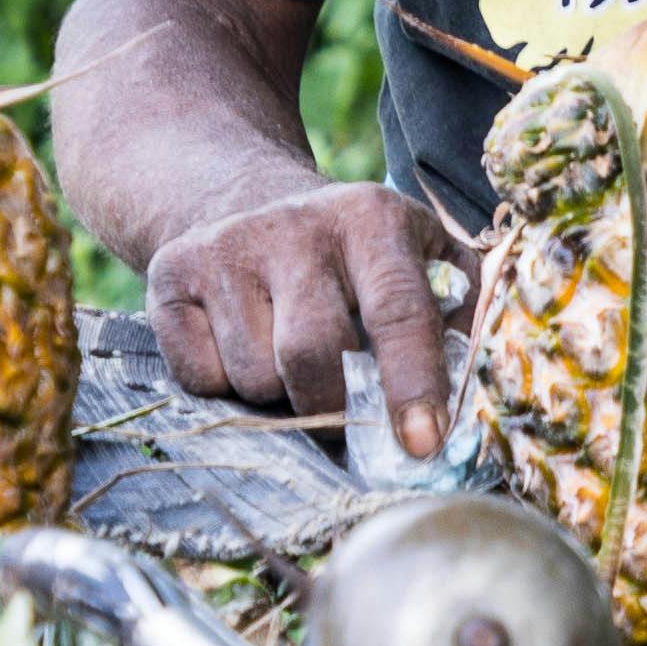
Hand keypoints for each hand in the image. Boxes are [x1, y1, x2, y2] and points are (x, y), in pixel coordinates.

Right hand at [145, 180, 463, 451]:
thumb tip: (475, 397)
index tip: (422, 444)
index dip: (412, 384)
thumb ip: (459, 316)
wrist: (245, 201)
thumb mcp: (420, 258)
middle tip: (342, 419)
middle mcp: (296, 224)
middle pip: (312, 354)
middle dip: (331, 410)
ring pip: (254, 375)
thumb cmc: (354, 257)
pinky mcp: (171, 272)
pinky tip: (241, 346)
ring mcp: (226, 246)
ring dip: (277, 396)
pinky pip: (199, 376)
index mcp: (373, 219)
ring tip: (288, 359)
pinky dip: (223, 387)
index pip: (398, 310)